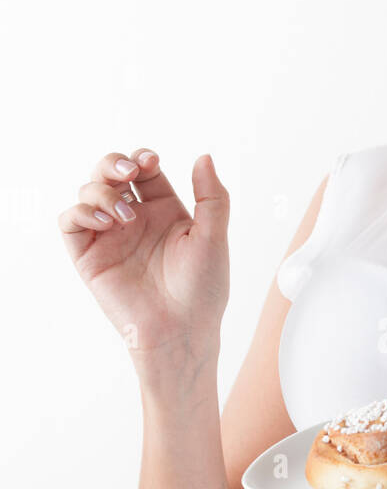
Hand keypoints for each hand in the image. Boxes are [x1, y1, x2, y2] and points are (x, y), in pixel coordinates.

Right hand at [57, 149, 230, 375]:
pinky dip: (81, 212)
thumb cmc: (202, 290)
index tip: (151, 163)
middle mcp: (135, 220)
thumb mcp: (214, 237)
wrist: (180, 331)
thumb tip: (204, 156)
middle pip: (111, 172)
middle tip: (130, 173)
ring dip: (101, 191)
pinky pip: (70, 222)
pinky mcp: (89, 256)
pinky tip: (106, 222)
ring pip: (88, 192)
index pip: (145, 170)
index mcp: (165, 211)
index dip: (143, 158)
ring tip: (124, 215)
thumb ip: (212, 197)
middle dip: (114, 162)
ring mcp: (110, 236)